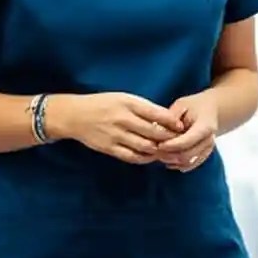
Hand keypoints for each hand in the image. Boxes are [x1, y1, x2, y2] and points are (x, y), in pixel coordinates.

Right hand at [45, 93, 184, 164]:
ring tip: (167, 151)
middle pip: (154, 133)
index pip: (156, 114)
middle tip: (179, 141)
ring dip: (159, 151)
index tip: (181, 126)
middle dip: (169, 139)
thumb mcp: (123, 98)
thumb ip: (143, 108)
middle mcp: (123, 119)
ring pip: (145, 147)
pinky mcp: (110, 148)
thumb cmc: (103, 104)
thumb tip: (166, 119)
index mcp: (128, 103)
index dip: (172, 122)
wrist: (75, 115)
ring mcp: (116, 135)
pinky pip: (132, 157)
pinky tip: (151, 157)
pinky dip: (145, 159)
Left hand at [158, 93, 218, 172]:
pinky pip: (191, 165)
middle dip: (169, 155)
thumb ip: (172, 115)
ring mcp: (207, 149)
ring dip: (172, 161)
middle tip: (155, 151)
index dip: (171, 145)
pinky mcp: (204, 155)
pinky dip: (178, 165)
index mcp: (205, 126)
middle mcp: (208, 140)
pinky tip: (167, 161)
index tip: (158, 144)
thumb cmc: (195, 106)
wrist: (212, 111)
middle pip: (187, 155)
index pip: (187, 141)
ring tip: (159, 155)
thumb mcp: (182, 104)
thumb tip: (160, 126)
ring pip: (188, 162)